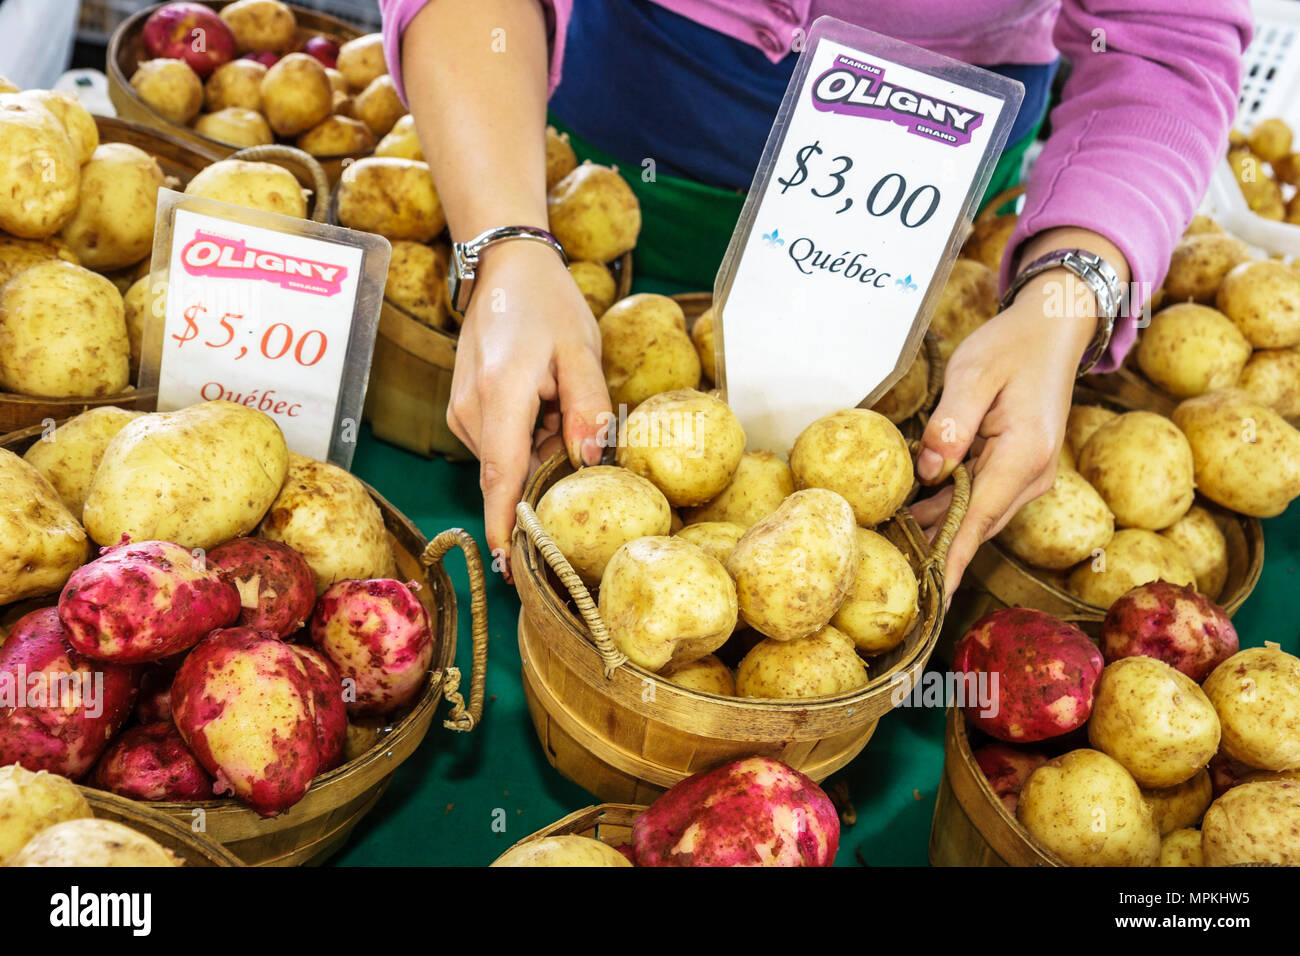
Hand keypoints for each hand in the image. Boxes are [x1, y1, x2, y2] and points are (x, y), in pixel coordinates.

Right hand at [447, 241, 609, 576]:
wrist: (504, 267)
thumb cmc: (546, 304)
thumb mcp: (580, 350)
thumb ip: (588, 407)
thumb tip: (589, 460)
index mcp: (501, 395)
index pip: (501, 475)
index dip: (505, 524)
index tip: (509, 567)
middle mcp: (470, 409)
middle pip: (510, 470)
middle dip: (544, 473)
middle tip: (573, 430)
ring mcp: (462, 410)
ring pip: (507, 457)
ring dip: (539, 447)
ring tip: (558, 397)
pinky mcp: (464, 409)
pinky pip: (500, 442)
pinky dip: (527, 434)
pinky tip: (542, 398)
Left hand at [910, 268, 1098, 600]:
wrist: (1055, 328)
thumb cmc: (1012, 345)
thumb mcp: (973, 375)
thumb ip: (949, 425)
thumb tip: (928, 470)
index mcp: (1023, 455)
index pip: (979, 520)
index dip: (953, 558)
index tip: (935, 594)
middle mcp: (1033, 474)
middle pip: (977, 524)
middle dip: (939, 550)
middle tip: (894, 568)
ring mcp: (1030, 473)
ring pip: (978, 513)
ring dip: (942, 528)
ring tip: (896, 546)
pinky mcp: (1020, 466)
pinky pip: (982, 497)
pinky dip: (953, 508)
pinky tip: (919, 514)